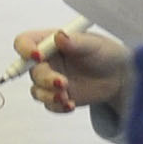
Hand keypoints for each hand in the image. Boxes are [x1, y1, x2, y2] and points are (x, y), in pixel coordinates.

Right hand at [10, 24, 131, 113]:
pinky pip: (49, 105)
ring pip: (37, 91)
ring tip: (67, 97)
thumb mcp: (93, 44)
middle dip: (45, 79)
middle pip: (30, 71)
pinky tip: (71, 104)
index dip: (25, 49)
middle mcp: (45, 61)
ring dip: (49, 96)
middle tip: (63, 83)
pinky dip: (58, 107)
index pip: (24, 42)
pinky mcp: (57, 97)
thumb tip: (59, 36)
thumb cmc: (105, 53)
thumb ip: (75, 42)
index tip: (37, 56)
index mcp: (48, 42)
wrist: (119, 76)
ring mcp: (50, 80)